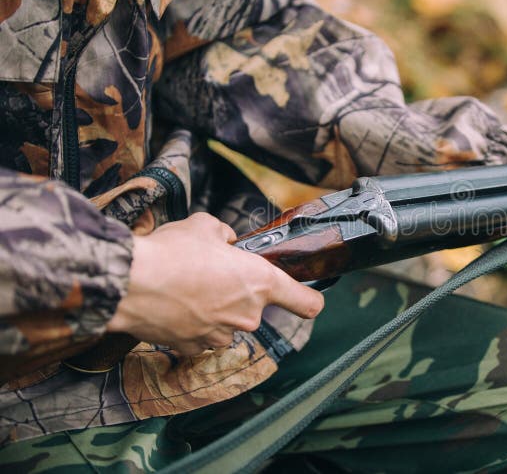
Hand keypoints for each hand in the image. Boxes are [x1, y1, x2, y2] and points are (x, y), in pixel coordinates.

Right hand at [107, 212, 323, 354]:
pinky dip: (190, 323)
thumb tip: (226, 241)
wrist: (130, 283)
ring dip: (212, 309)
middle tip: (208, 274)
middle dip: (235, 293)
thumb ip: (224, 234)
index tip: (307, 298)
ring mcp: (221, 335)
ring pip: (226, 322)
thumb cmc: (171, 252)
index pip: (307, 302)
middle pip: (253, 307)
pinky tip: (172, 305)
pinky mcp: (194, 348)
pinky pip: (200, 335)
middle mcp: (247, 315)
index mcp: (261, 282)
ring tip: (184, 287)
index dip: (309, 299)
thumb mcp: (204, 226)